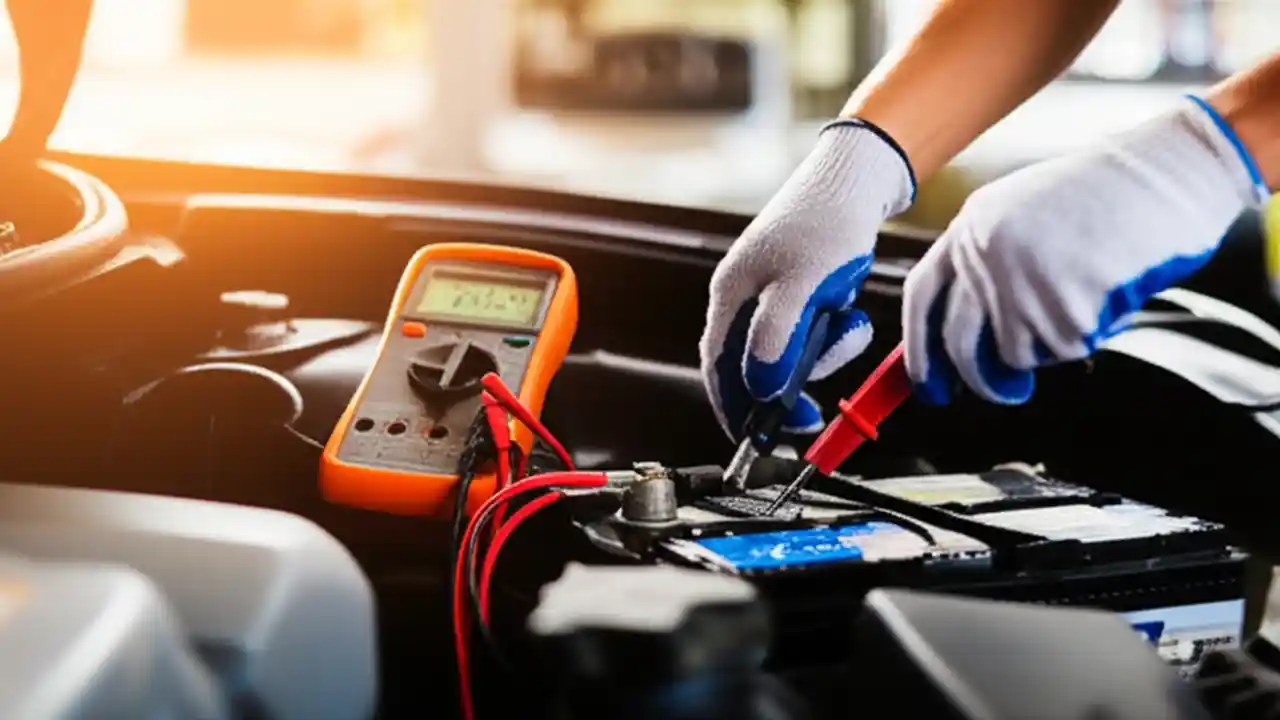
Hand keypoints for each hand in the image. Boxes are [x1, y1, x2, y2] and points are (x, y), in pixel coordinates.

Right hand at [700, 121, 914, 440]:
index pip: (718, 366)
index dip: (731, 408)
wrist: (860, 177)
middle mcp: (746, 296)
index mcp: (731, 293)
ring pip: (791, 352)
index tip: (753, 441)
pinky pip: (815, 333)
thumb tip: (763, 389)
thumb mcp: (802, 284)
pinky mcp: (804, 292)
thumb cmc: (826, 221)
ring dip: (822, 352)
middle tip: (811, 414)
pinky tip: (848, 308)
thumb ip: (776, 339)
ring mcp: (775, 294)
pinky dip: (836, 332)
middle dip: (786, 387)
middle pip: (754, 364)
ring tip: (844, 321)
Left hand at [903, 97, 1267, 405]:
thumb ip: (989, 266)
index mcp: (971, 226)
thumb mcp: (1025, 216)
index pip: (922, 296)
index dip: (919, 345)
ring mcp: (1020, 283)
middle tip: (1002, 392)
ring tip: (1085, 299)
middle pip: (959, 341)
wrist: (1165, 176)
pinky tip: (1107, 294)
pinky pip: (1063, 349)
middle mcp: (984, 256)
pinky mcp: (1061, 307)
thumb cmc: (1105, 197)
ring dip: (1049, 344)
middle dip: (978, 379)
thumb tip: (969, 341)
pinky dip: (1086, 335)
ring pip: (1015, 352)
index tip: (926, 381)